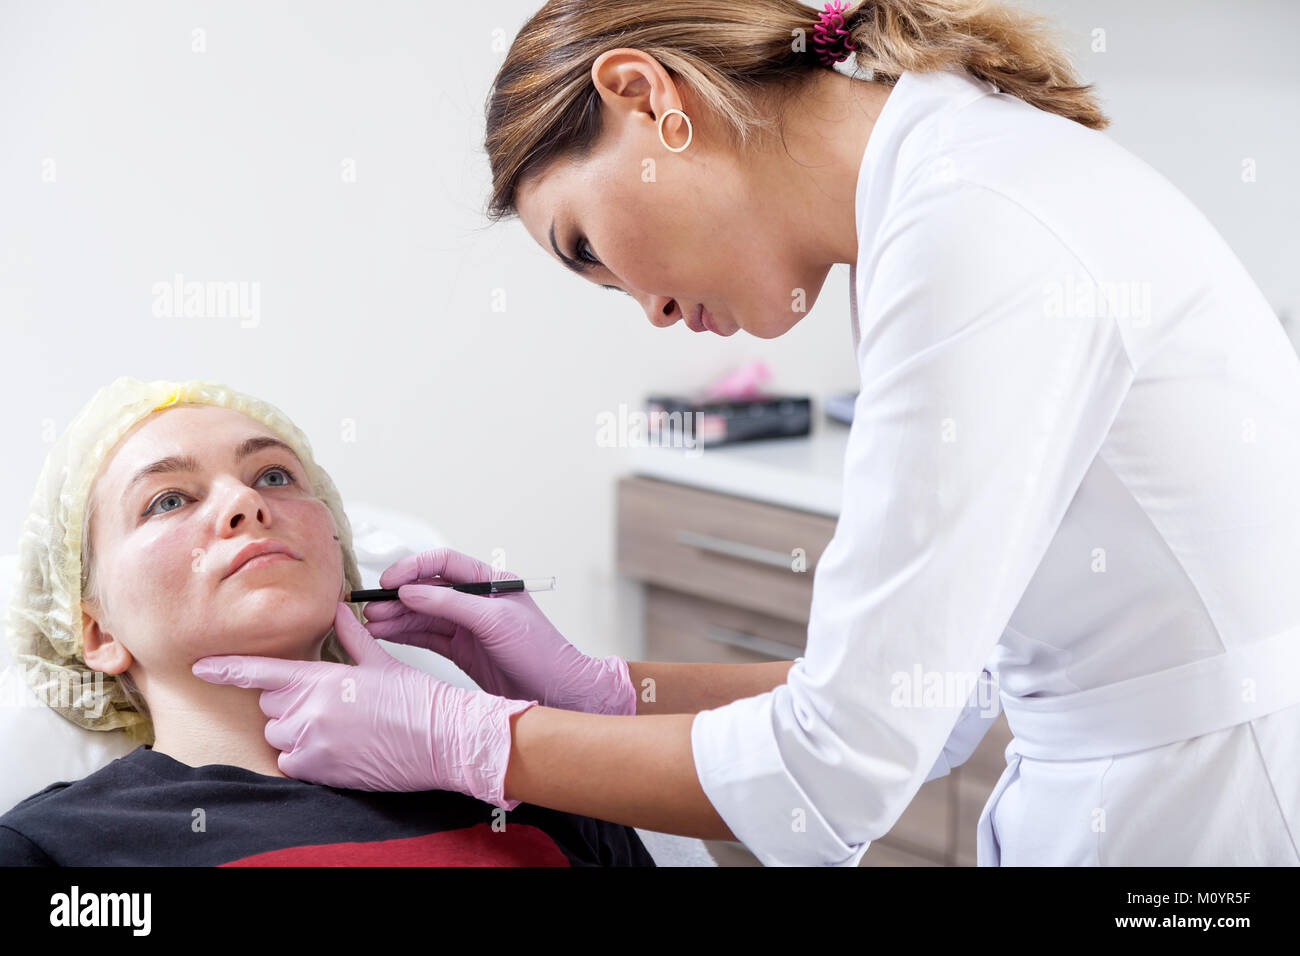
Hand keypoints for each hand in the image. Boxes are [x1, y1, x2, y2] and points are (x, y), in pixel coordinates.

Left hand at [191, 603, 535, 807]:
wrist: (441, 739)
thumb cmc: (418, 700)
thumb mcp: (381, 661)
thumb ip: (352, 636)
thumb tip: (339, 608)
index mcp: (322, 679)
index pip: (259, 672)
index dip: (226, 669)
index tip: (201, 667)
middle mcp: (309, 712)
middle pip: (269, 706)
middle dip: (288, 703)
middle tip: (328, 703)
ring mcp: (312, 744)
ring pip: (278, 735)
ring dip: (295, 731)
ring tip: (336, 727)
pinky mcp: (320, 772)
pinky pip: (290, 762)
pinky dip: (304, 756)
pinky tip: (336, 749)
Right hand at [360, 547, 636, 715]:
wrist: (558, 692)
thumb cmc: (540, 652)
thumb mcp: (496, 622)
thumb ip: (453, 603)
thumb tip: (412, 590)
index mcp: (490, 582)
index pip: (444, 564)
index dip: (414, 568)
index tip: (389, 582)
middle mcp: (476, 601)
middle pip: (428, 590)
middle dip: (398, 597)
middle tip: (370, 608)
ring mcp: (467, 626)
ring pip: (423, 614)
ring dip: (396, 617)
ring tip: (369, 623)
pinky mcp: (461, 649)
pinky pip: (426, 636)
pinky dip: (404, 634)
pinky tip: (384, 634)